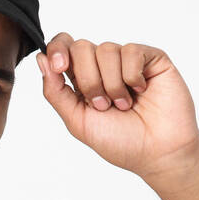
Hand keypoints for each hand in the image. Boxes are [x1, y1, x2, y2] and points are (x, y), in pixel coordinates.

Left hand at [36, 32, 198, 185]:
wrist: (158, 152)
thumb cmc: (121, 142)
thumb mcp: (78, 121)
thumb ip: (55, 91)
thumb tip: (40, 59)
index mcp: (82, 80)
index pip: (63, 48)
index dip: (57, 50)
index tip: (60, 68)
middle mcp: (103, 67)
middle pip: (81, 47)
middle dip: (88, 80)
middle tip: (103, 105)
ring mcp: (127, 61)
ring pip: (105, 49)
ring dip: (112, 84)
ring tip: (124, 104)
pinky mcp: (151, 58)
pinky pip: (131, 51)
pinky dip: (132, 76)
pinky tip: (141, 90)